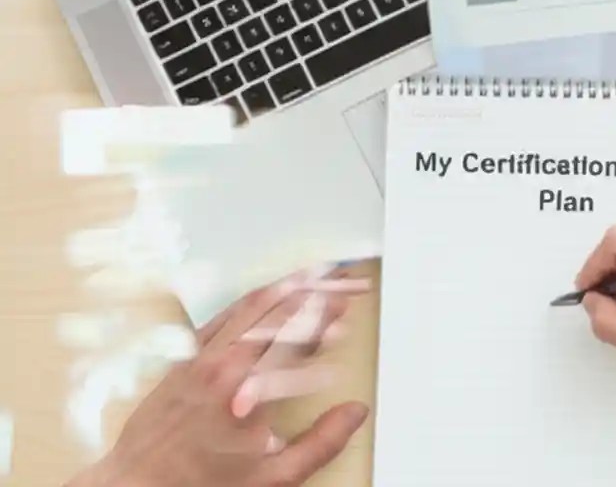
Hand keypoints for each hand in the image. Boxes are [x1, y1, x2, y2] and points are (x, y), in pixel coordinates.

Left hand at [70, 269, 371, 486]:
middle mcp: (223, 362)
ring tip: (314, 273)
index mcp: (249, 388)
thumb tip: (354, 413)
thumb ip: (322, 443)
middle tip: (344, 277)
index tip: (350, 299)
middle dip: (317, 289)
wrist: (138, 486)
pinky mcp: (184, 358)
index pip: (299, 333)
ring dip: (287, 285)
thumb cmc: (201, 484)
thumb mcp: (275, 476)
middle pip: (280, 309)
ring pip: (250, 304)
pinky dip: (252, 299)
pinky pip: (223, 316)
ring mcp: (200, 355)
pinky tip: (267, 293)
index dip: (328, 312)